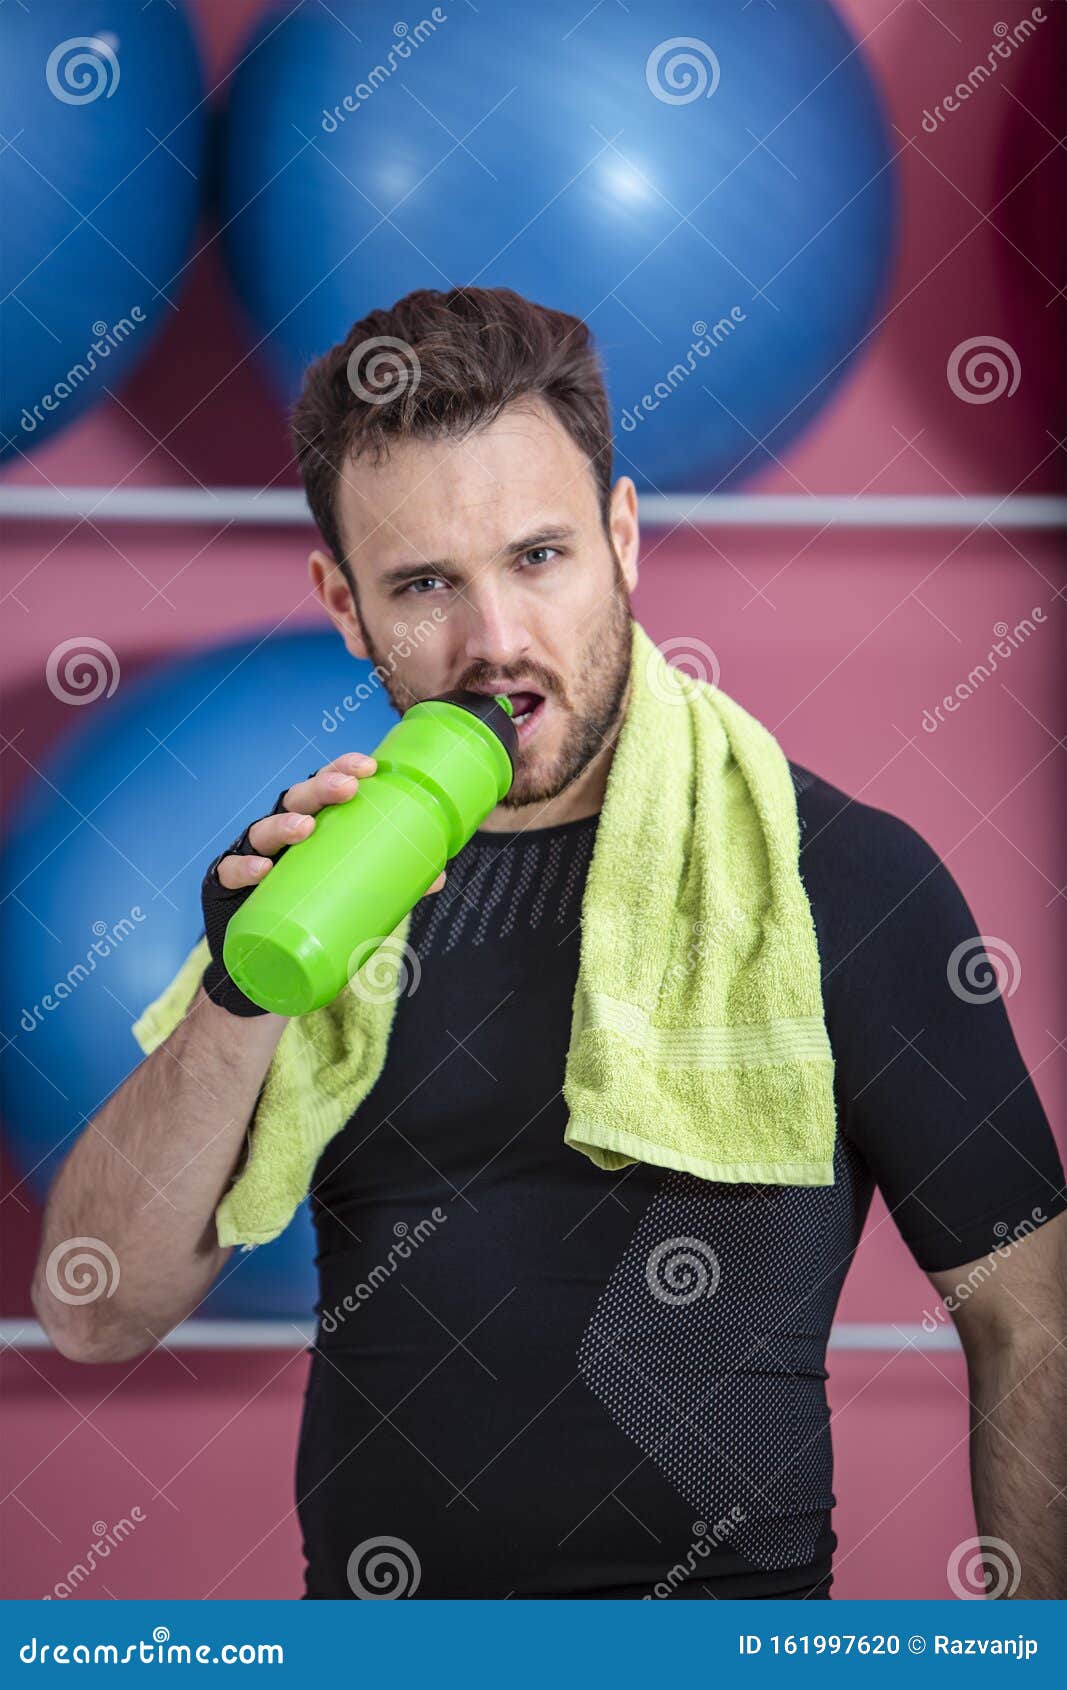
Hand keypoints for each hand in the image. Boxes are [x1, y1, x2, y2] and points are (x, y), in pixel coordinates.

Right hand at [200, 752, 445, 1015]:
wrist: (264, 963)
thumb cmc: (312, 911)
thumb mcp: (350, 892)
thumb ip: (390, 881)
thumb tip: (440, 876)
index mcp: (309, 825)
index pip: (323, 788)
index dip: (342, 770)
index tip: (368, 767)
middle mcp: (277, 833)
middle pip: (295, 799)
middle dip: (320, 788)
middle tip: (348, 789)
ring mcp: (249, 856)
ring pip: (262, 830)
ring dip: (283, 824)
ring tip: (305, 829)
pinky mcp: (225, 887)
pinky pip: (230, 871)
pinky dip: (244, 868)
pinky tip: (262, 870)